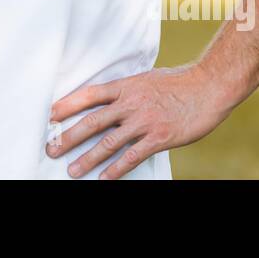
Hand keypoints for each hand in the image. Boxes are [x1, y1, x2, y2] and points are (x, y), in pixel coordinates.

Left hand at [45, 63, 233, 178]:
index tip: (49, 116)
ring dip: (88, 158)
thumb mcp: (146, 78)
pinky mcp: (159, 138)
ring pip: (108, 142)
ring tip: (72, 170)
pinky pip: (132, 156)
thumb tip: (109, 97)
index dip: (67, 105)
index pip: (89, 95)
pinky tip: (104, 179)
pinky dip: (116, 169)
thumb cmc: (179, 82)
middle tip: (51, 148)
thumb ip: (127, 90)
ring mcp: (144, 121)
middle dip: (69, 137)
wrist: (209, 86)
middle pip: (92, 121)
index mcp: (126, 86)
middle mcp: (130, 103)